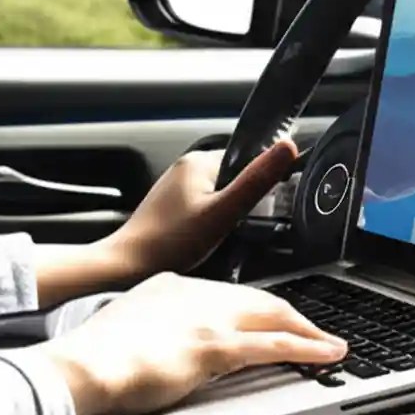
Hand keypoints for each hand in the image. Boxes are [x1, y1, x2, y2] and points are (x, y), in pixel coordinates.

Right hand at [40, 272, 345, 414]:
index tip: (266, 314)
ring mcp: (207, 318)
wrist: (80, 367)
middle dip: (289, 314)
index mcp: (169, 287)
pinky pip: (275, 345)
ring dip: (307, 331)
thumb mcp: (124, 330)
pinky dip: (307, 349)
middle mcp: (194, 293)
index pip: (225, 292)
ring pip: (274, 316)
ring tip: (328, 344)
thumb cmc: (91, 358)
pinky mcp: (216, 346)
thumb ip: (148, 331)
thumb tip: (155, 348)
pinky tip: (326, 354)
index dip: (251, 305)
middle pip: (256, 299)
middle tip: (311, 328)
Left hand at [102, 141, 297, 278]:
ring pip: (219, 194)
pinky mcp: (171, 205)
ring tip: (214, 236)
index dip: (259, 183)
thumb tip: (287, 148)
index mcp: (199, 160)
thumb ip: (256, 180)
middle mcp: (186, 167)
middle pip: (234, 177)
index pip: (247, 158)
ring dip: (224, 215)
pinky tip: (202, 240)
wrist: (127, 267)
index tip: (259, 209)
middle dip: (240, 203)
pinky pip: (203, 207)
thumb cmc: (170, 242)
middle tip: (233, 228)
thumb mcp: (223, 212)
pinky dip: (209, 223)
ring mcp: (176, 186)